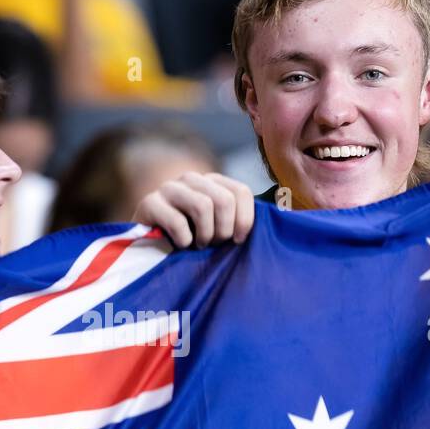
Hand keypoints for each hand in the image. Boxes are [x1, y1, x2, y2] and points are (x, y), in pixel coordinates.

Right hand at [132, 172, 255, 248]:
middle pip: (223, 199)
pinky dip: (184, 240)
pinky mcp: (149, 203)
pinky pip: (178, 222)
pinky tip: (180, 246)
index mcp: (212, 182)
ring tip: (199, 246)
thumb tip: (281, 213)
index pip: (240, 191)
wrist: (148, 249)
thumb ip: (239, 221)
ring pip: (202, 206)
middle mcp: (191, 179)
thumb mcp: (218, 229)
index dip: (245, 219)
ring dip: (205, 234)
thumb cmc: (191, 242)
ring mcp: (169, 188)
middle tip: (214, 245)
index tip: (237, 241)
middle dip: (223, 230)